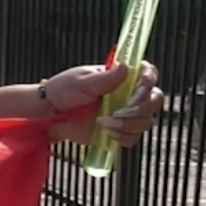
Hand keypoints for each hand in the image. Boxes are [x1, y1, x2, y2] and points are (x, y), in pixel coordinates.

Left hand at [46, 61, 164, 145]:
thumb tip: (126, 68)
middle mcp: (129, 94)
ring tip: (105, 124)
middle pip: (155, 99)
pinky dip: (124, 137)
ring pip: (147, 120)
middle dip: (140, 108)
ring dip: (130, 125)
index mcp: (121, 77)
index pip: (148, 73)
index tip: (138, 88)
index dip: (149, 80)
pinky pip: (134, 137)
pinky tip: (107, 134)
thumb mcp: (81, 83)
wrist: (50, 114)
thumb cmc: (63, 91)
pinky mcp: (120, 131)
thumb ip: (104, 79)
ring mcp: (126, 114)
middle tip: (118, 113)